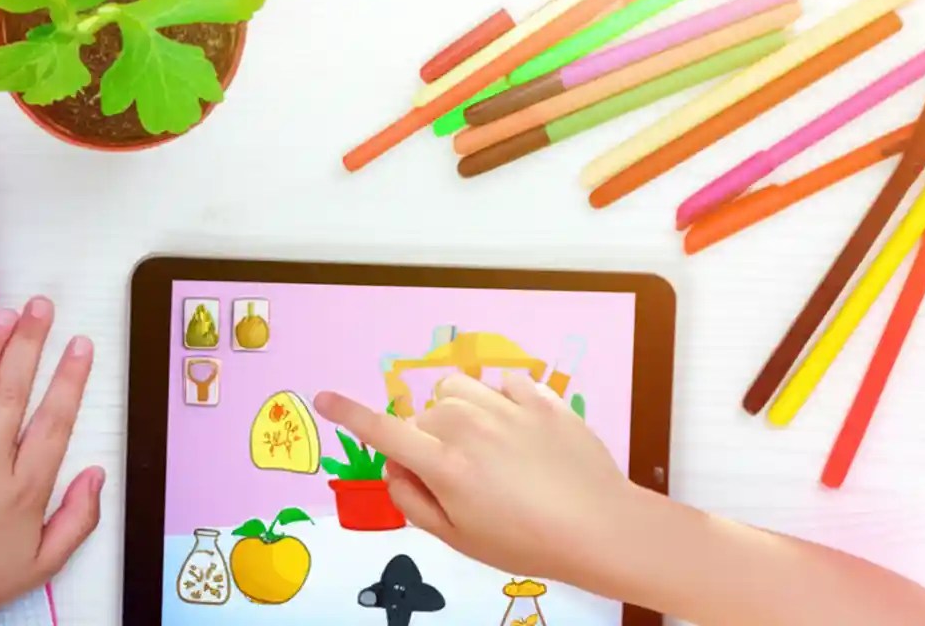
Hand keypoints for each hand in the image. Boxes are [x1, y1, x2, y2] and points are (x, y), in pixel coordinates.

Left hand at [0, 297, 104, 625]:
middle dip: (30, 343)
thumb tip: (97, 475)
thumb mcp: (43, 562)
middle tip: (42, 309)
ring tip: (5, 314)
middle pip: (11, 393)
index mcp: (22, 492)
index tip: (80, 346)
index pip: (53, 422)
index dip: (70, 378)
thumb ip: (79, 518)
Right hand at [314, 373, 629, 582]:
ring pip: (457, 389)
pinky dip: (500, 400)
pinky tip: (516, 430)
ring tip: (482, 444)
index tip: (324, 397)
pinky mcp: (541, 399)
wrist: (600, 528)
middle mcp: (469, 427)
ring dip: (457, 411)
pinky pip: (503, 382)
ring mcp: (507, 408)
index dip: (348, 414)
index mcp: (444, 464)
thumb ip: (413, 502)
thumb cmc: (528, 542)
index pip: (382, 431)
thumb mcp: (458, 539)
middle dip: (426, 439)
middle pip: (423, 414)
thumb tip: (394, 469)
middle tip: (455, 475)